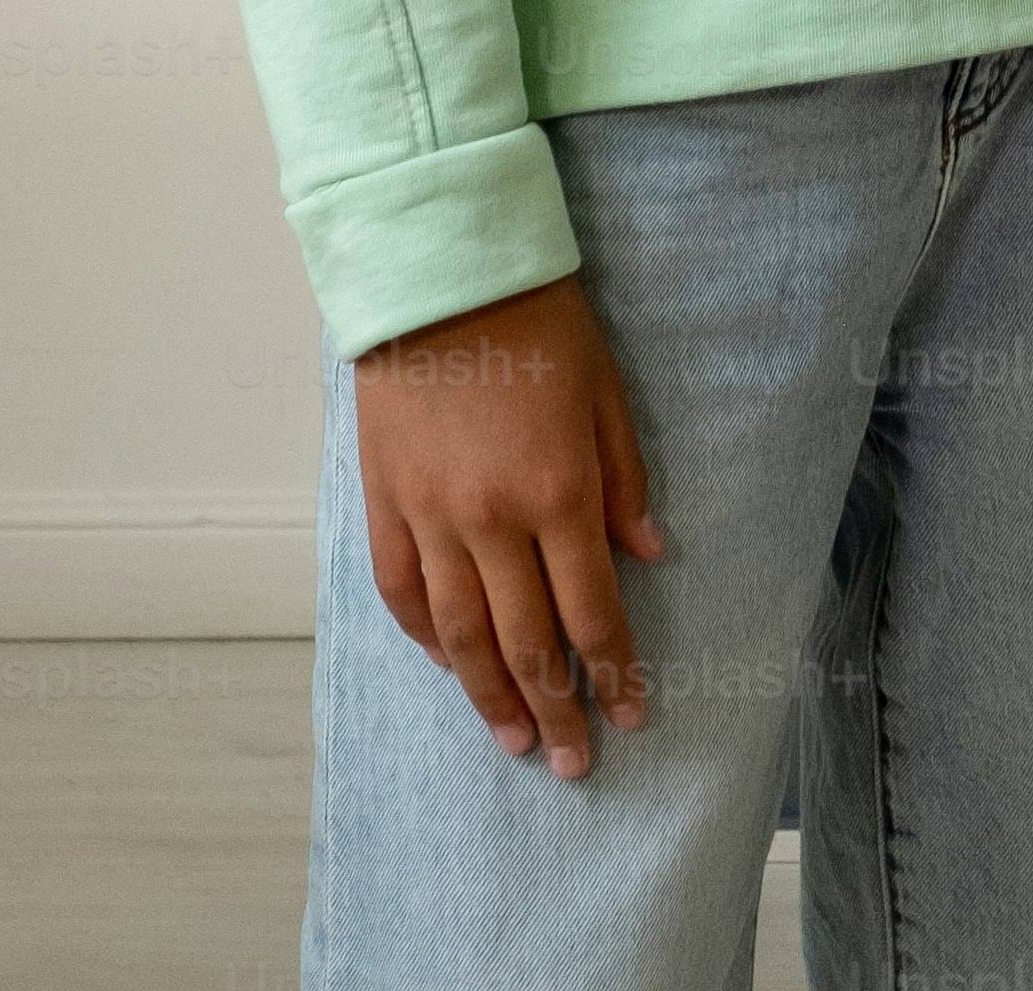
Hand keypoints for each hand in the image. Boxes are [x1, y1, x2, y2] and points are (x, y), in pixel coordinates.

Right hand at [352, 277, 662, 775]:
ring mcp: (430, 515)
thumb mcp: (606, 392)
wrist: (437, 270)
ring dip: (490, 697)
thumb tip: (647, 556)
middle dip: (557, 709)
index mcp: (557, 493)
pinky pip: (403, 590)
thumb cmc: (537, 322)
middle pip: (526, 641)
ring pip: (460, 634)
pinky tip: (451, 669)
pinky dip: (426, 639)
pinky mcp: (385, 500)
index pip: (591, 612)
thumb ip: (624, 482)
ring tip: (515, 742)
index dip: (614, 672)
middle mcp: (491, 519)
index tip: (632, 713)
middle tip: (576, 761)